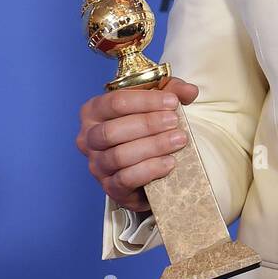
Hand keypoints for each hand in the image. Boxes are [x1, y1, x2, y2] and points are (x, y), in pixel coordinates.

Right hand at [76, 77, 198, 211]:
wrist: (143, 171)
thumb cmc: (144, 131)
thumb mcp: (156, 105)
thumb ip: (172, 92)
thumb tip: (189, 91)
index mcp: (94, 111)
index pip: (115, 102)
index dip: (146, 101)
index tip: (172, 102)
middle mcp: (88, 138)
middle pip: (113, 130)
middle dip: (148, 124)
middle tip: (175, 121)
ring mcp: (97, 165)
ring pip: (119, 156)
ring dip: (153, 146)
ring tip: (178, 140)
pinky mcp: (110, 187)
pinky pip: (126, 179)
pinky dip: (150, 169)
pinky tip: (170, 163)